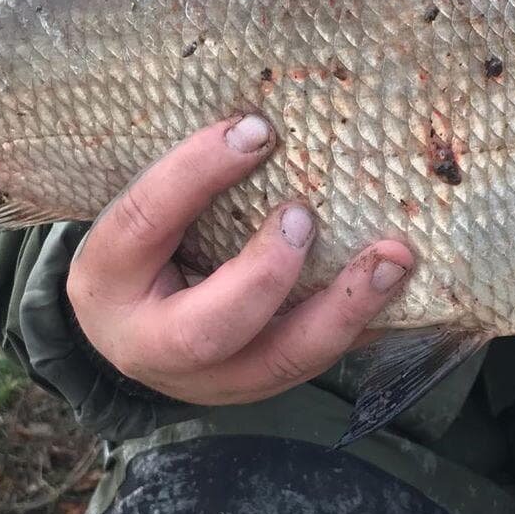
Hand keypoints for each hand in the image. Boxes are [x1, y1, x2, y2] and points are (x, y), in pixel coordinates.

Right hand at [66, 114, 412, 403]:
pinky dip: (365, 327)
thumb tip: (267, 126)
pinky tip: (406, 291)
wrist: (133, 333)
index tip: (257, 130)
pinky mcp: (264, 386)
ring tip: (393, 259)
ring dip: (345, 310)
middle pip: (210, 329)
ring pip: (283, 362)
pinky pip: (320, 362)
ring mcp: (216, 381)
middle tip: (307, 215)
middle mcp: (154, 348)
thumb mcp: (140, 216)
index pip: (145, 224)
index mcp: (108, 283)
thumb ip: (187, 183)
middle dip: (267, 274)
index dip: (196, 175)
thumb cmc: (144, 255)